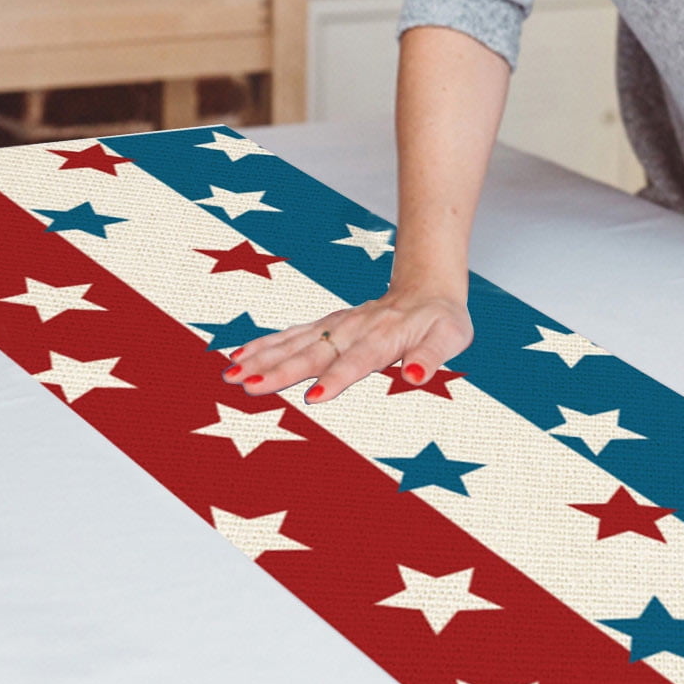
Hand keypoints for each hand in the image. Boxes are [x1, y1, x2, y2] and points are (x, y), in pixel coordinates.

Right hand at [220, 284, 472, 404]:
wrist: (428, 287)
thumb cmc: (441, 320)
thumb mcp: (450, 336)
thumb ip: (432, 355)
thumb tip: (418, 375)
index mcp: (385, 335)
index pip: (358, 359)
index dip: (337, 377)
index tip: (315, 397)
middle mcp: (355, 328)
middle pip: (315, 352)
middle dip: (282, 370)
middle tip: (250, 387)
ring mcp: (337, 325)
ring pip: (296, 342)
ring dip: (264, 357)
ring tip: (232, 374)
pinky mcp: (326, 325)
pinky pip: (292, 334)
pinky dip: (265, 345)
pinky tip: (239, 357)